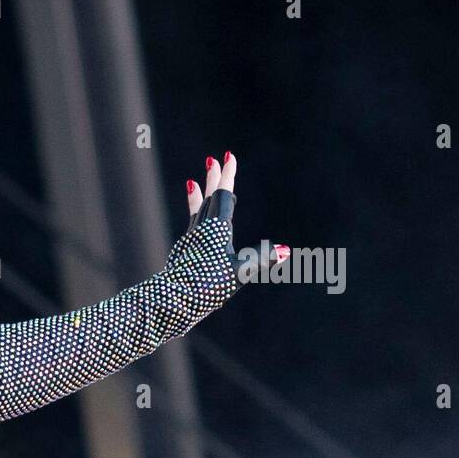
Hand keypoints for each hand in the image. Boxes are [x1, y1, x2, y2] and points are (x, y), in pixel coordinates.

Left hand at [179, 150, 289, 276]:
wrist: (172, 301)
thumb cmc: (207, 286)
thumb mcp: (239, 273)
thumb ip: (261, 259)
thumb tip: (286, 250)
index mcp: (216, 229)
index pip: (223, 195)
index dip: (227, 176)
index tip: (228, 156)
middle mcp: (201, 230)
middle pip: (209, 198)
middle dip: (213, 179)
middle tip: (212, 160)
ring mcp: (190, 241)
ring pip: (197, 212)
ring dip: (200, 195)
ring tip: (194, 183)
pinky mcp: (183, 253)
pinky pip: (192, 227)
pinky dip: (195, 217)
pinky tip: (196, 224)